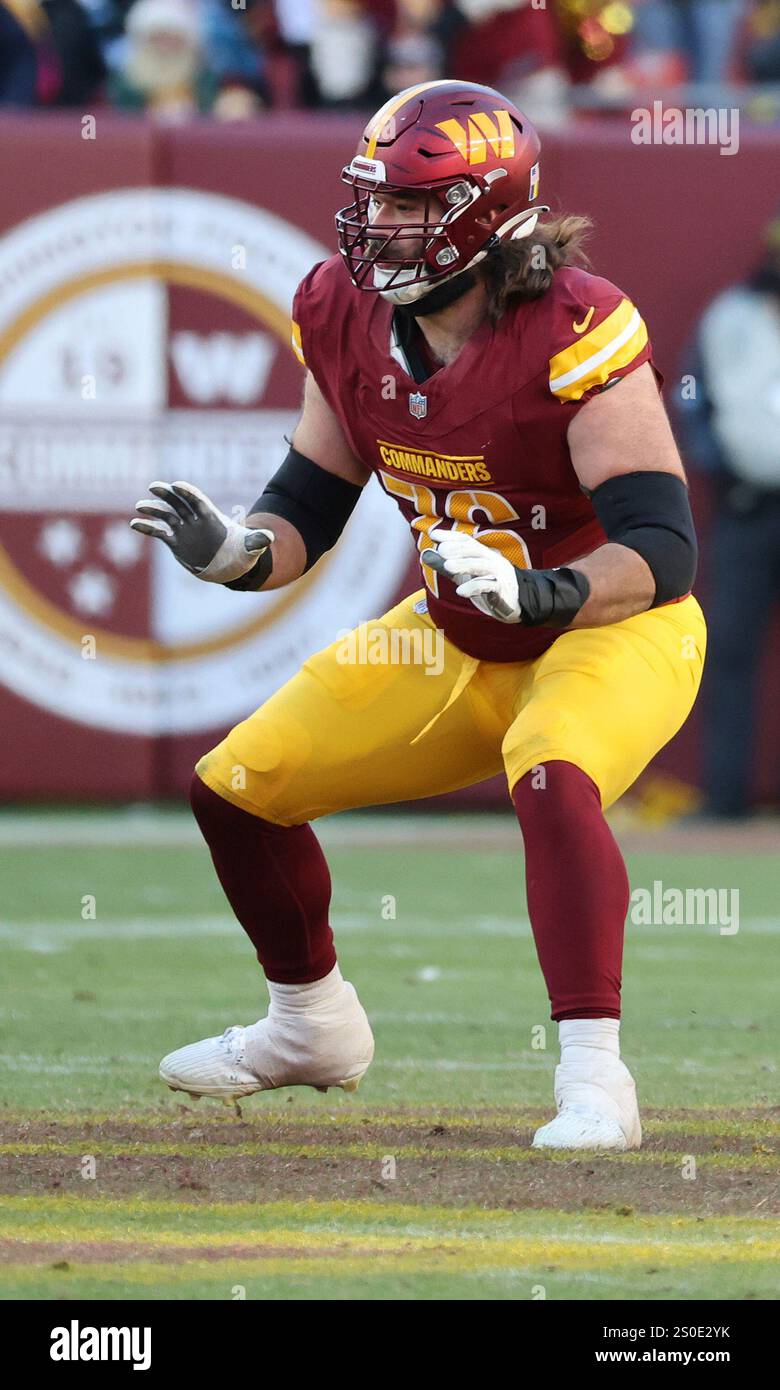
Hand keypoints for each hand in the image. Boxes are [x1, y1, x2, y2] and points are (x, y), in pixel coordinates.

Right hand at [130, 481, 273, 583]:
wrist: (230, 565)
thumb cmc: (242, 553)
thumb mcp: (251, 547)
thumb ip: (257, 541)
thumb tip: (270, 538)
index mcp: (211, 516)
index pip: (198, 500)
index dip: (188, 492)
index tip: (176, 485)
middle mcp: (195, 519)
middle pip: (178, 502)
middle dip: (167, 494)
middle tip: (153, 486)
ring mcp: (184, 529)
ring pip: (166, 515)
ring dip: (153, 510)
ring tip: (140, 507)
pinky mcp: (175, 541)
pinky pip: (159, 532)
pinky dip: (147, 527)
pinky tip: (135, 524)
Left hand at [426, 527, 520, 622]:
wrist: (519, 602)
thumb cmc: (489, 586)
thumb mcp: (465, 575)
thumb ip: (446, 566)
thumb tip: (425, 554)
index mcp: (482, 554)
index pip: (466, 541)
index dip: (451, 537)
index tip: (434, 535)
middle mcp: (491, 560)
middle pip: (474, 550)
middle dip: (457, 549)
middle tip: (441, 550)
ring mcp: (498, 574)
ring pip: (481, 566)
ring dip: (464, 565)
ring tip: (448, 566)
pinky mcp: (502, 590)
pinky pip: (489, 586)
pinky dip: (474, 587)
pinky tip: (461, 591)